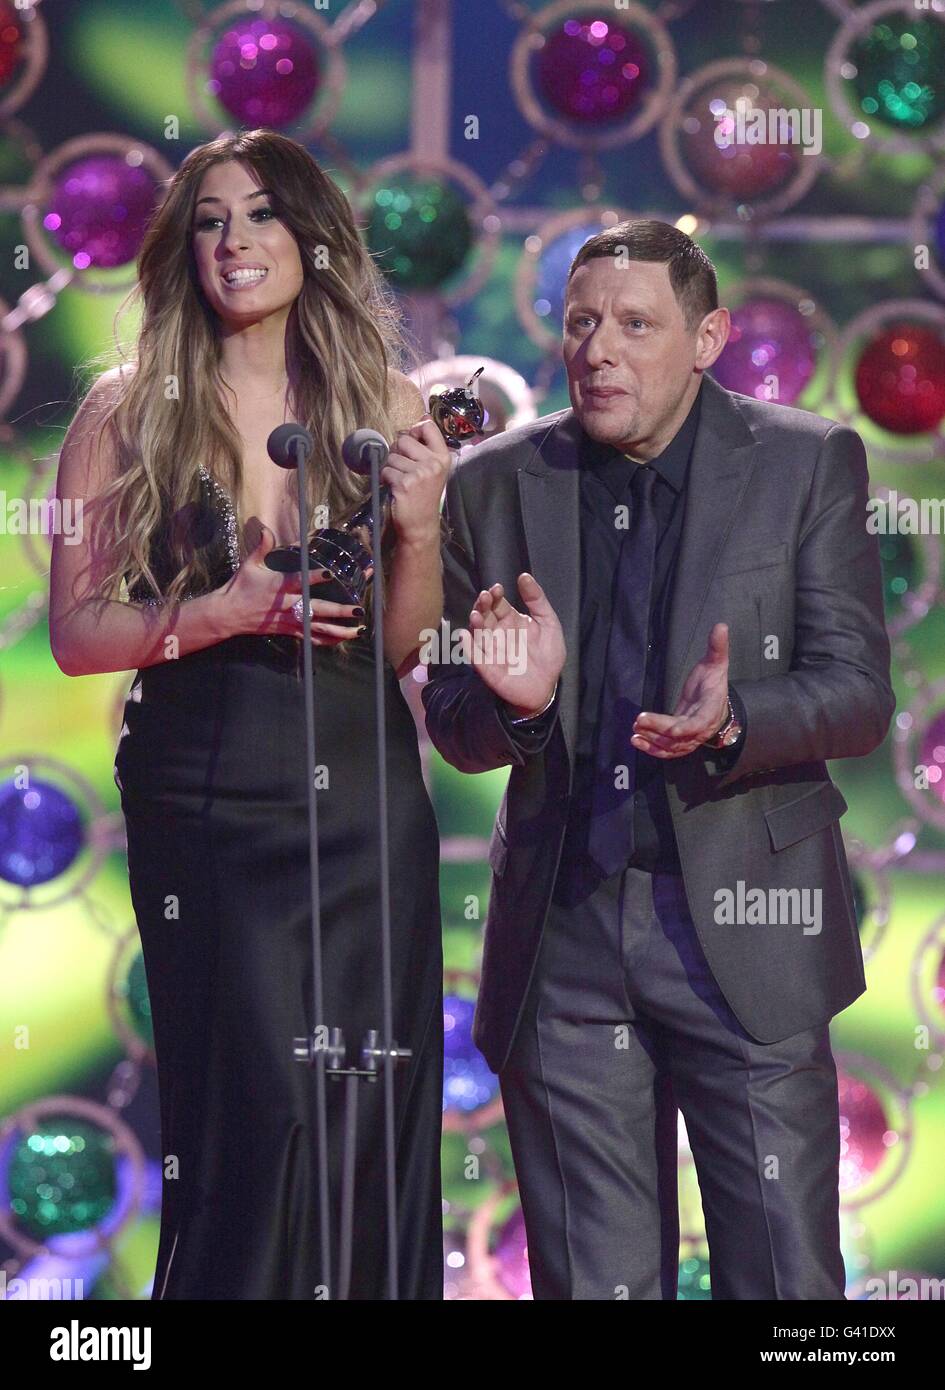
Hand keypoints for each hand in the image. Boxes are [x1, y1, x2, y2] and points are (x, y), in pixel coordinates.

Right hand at [219, 525, 364, 646]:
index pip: (298, 581)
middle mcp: (286, 605)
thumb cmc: (240, 587)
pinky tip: (343, 639)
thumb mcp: (249, 565)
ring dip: (339, 630)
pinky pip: (310, 638)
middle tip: (358, 610)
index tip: (329, 574)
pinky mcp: (288, 631)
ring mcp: (288, 621)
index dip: (314, 578)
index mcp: (278, 587)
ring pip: (317, 628)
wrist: (227, 614)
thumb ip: (262, 546)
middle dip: (338, 611)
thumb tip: (266, 528)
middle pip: (316, 610)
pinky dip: (327, 640)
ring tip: (358, 629)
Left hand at [381, 417, 450, 543]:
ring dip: (390, 467)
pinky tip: (394, 488)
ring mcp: (420, 474)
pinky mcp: (404, 484)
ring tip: (400, 480)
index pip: (427, 426)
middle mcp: (434, 464)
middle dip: (397, 452)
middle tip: (403, 468)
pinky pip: (386, 470)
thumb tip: (417, 422)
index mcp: (443, 457)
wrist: (420, 524)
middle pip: (404, 439)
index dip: (414, 430)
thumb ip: (426, 447)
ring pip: (392, 456)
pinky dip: (385, 478)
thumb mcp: (432, 469)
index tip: (411, 442)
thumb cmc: (424, 495)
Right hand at [460, 573, 564, 715]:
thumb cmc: (548, 655)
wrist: (547, 687)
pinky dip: (468, 647)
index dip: (495, 595)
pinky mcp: (487, 668)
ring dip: (474, 623)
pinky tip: (465, 636)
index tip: (497, 588)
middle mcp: (497, 633)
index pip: (497, 604)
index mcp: (511, 620)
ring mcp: (491, 650)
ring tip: (476, 614)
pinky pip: (475, 656)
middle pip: (484, 615)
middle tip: (484, 597)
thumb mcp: (549, 623)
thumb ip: (537, 600)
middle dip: (482, 605)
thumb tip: (524, 575)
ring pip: (477, 633)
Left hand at [630, 621, 729, 758]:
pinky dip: (652, 749)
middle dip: (659, 730)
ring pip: (672, 746)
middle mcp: (702, 727)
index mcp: (711, 708)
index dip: (685, 728)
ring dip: (653, 743)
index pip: (699, 723)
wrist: (716, 701)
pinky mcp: (681, 741)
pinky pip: (668, 750)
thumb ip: (717, 647)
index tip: (671, 728)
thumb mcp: (716, 663)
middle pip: (680, 736)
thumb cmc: (713, 681)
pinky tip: (636, 741)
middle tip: (639, 721)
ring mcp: (691, 737)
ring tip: (634, 735)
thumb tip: (720, 626)